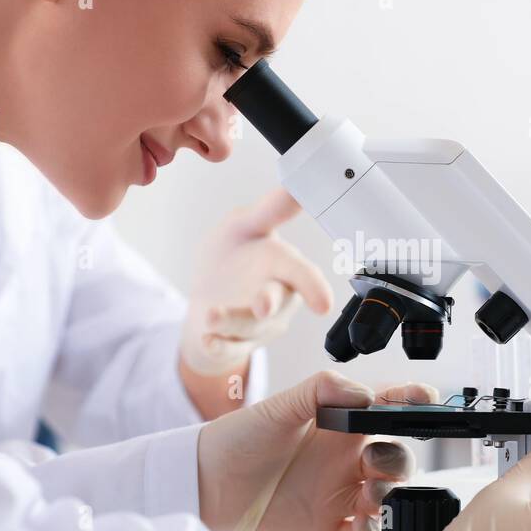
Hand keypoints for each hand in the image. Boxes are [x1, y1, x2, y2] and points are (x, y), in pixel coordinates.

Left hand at [181, 189, 334, 376]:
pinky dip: (219, 345)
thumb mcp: (245, 224)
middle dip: (270, 303)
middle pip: (278, 302)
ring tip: (211, 316)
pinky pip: (231, 346)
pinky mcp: (238, 340)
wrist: (210, 292)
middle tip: (262, 306)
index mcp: (284, 265)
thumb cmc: (234, 254)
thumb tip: (298, 184)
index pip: (301, 273)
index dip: (313, 286)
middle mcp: (278, 295)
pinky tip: (207, 339)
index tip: (323, 304)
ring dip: (232, 321)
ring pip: (251, 326)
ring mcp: (260, 322)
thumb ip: (271, 210)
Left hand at [197, 370, 438, 530]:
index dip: (413, 402)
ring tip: (368, 494)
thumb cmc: (240, 438)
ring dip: (390, 494)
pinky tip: (366, 522)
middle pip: (397, 457)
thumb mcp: (280, 405)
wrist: (206, 483)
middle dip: (400, 458)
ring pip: (388, 495)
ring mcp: (340, 494)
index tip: (428, 398)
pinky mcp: (329, 529)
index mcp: (342, 424)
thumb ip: (323, 389)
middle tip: (375, 460)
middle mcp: (347, 458)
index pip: (389, 409)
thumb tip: (365, 393)